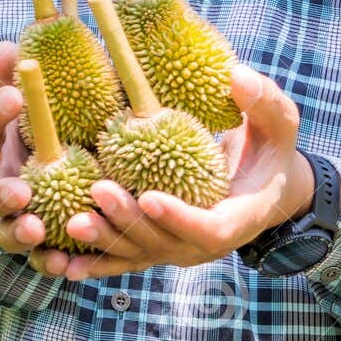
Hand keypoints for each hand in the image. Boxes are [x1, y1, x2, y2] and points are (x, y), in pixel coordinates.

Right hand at [0, 40, 72, 276]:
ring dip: (20, 235)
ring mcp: (17, 219)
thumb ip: (16, 72)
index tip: (15, 96)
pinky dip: (52, 265)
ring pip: (9, 234)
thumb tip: (9, 48)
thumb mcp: (30, 94)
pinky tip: (69, 266)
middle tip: (22, 192)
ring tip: (38, 231)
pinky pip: (41, 262)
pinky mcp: (43, 245)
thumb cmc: (44, 121)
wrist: (72, 165)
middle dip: (2, 196)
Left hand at [48, 63, 315, 280]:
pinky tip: (61, 263)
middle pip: (165, 244)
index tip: (152, 197)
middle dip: (131, 222)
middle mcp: (206, 243)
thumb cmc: (271, 149)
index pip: (211, 229)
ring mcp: (179, 248)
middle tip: (99, 191)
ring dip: (105, 241)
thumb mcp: (280, 124)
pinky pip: (124, 259)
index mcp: (240, 217)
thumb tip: (237, 77)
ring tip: (72, 222)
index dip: (181, 219)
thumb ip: (265, 102)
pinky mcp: (157, 247)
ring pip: (139, 254)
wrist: (263, 185)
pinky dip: (94, 262)